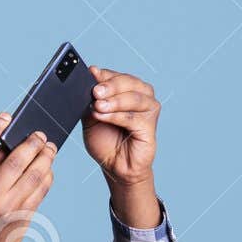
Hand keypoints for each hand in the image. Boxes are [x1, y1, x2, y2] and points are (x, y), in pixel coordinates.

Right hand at [0, 112, 57, 241]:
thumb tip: (9, 144)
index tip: (6, 116)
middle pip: (17, 159)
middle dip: (32, 142)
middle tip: (39, 134)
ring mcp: (8, 208)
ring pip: (36, 174)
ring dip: (46, 157)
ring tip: (49, 148)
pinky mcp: (23, 218)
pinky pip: (41, 191)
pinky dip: (48, 177)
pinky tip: (48, 170)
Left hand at [83, 66, 162, 229]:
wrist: (114, 167)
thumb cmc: (106, 141)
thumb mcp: (91, 116)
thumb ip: (92, 98)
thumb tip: (91, 75)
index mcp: (128, 88)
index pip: (116, 75)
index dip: (103, 74)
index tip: (90, 74)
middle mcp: (141, 95)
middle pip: (127, 82)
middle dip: (109, 86)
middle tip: (95, 91)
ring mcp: (148, 109)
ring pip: (132, 98)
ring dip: (113, 101)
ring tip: (98, 106)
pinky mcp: (150, 125)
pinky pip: (132, 117)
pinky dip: (116, 115)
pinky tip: (103, 116)